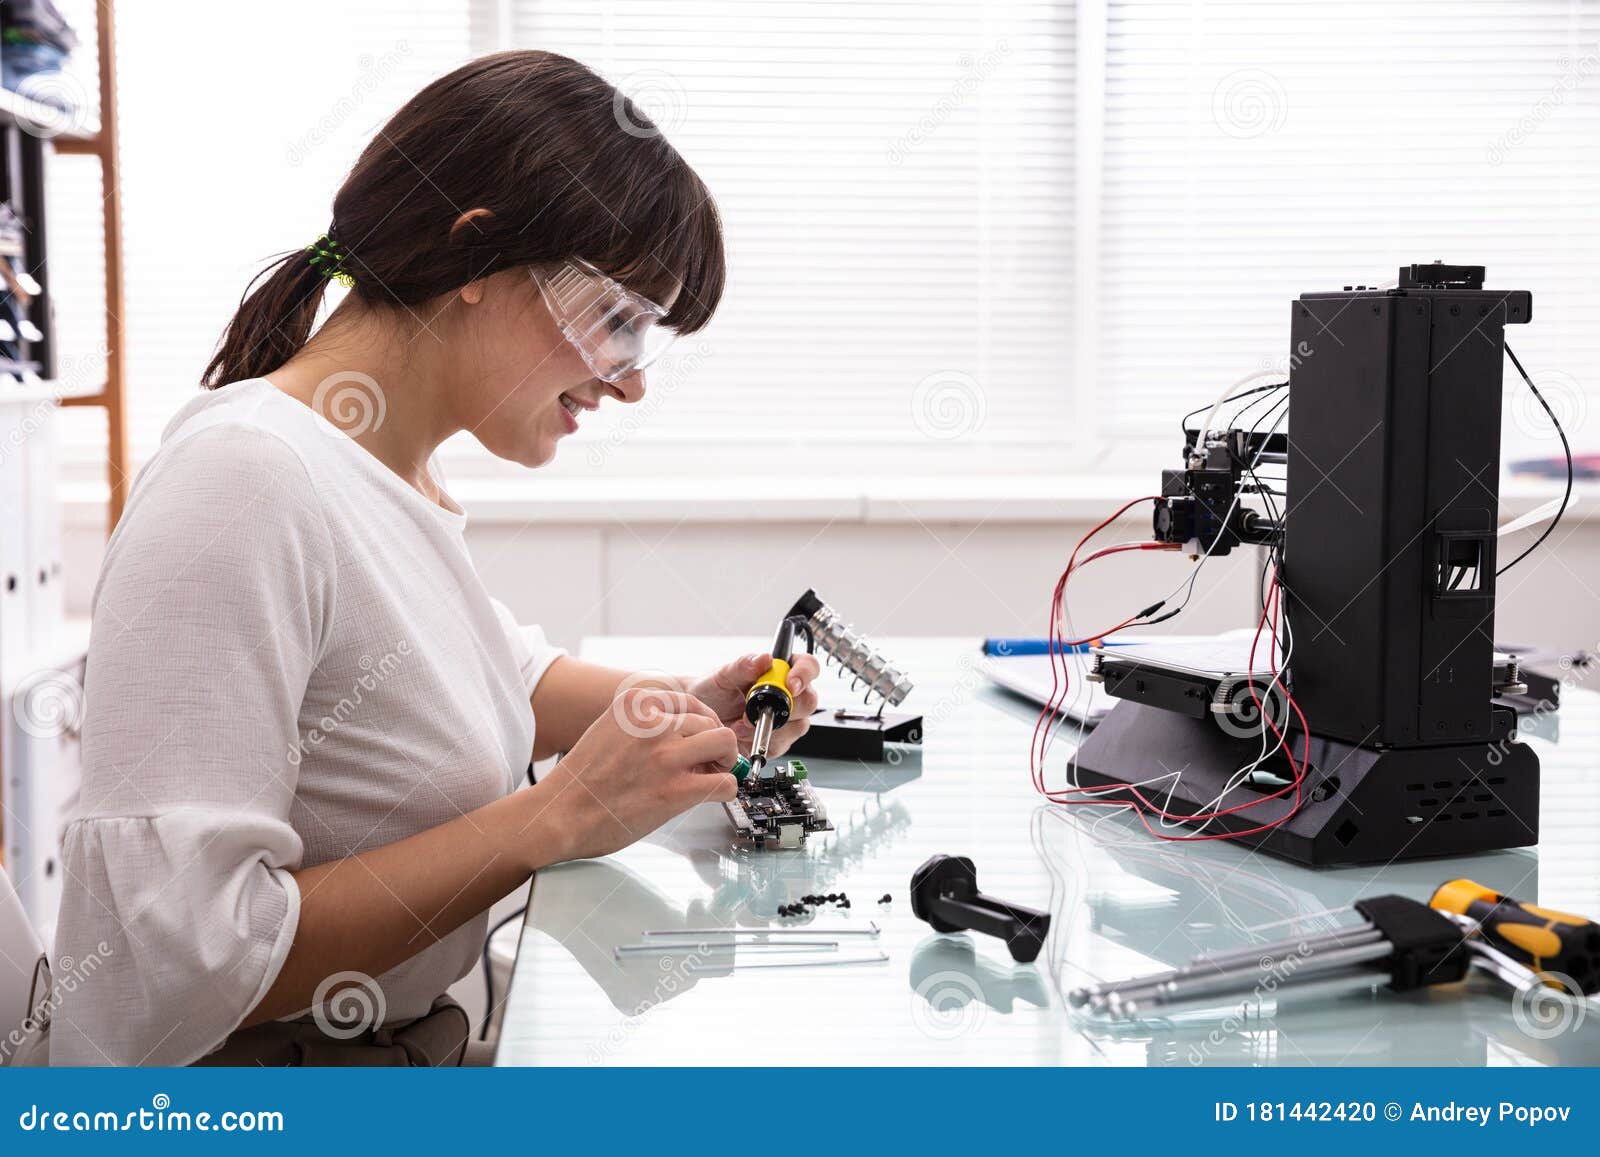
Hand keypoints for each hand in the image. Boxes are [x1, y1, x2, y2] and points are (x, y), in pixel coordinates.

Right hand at [533, 688, 738, 862]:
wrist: (559, 815)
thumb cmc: (580, 782)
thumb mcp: (608, 729)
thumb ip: (643, 725)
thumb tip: (682, 733)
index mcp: (635, 704)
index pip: (690, 700)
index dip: (700, 722)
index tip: (699, 737)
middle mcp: (653, 723)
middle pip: (710, 720)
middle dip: (712, 741)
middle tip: (706, 761)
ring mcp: (666, 755)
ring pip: (724, 742)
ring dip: (724, 760)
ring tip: (711, 774)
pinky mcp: (676, 790)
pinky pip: (726, 781)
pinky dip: (727, 788)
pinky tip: (713, 795)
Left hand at [687, 651, 820, 760]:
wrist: (702, 721)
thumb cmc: (713, 693)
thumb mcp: (724, 676)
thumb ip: (744, 665)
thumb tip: (765, 658)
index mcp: (780, 671)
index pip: (808, 666)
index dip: (804, 674)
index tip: (791, 684)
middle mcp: (789, 695)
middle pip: (809, 700)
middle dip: (786, 707)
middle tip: (758, 709)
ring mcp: (786, 720)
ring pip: (799, 725)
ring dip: (771, 726)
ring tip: (743, 722)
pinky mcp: (779, 741)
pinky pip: (782, 744)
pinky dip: (762, 741)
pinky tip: (744, 735)